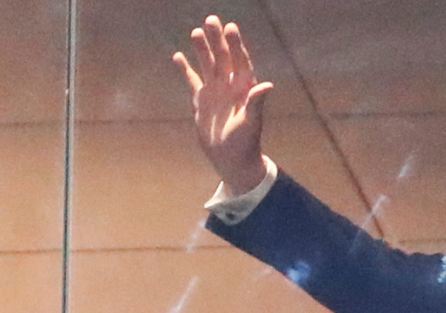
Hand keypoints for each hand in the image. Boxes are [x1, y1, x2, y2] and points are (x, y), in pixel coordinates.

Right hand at [173, 15, 273, 195]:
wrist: (231, 159)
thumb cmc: (246, 142)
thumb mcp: (251, 123)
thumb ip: (257, 103)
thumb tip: (267, 85)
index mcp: (245, 88)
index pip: (241, 61)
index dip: (236, 45)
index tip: (230, 28)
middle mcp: (230, 86)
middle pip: (223, 57)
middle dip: (217, 40)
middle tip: (211, 19)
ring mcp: (215, 92)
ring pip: (208, 65)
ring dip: (203, 49)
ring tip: (196, 32)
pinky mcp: (202, 101)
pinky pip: (192, 80)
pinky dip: (186, 69)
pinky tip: (178, 56)